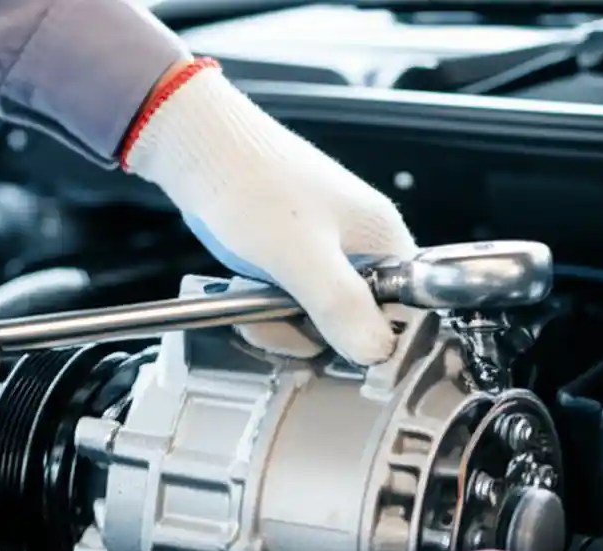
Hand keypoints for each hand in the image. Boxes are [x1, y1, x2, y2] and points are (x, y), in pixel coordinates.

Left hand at [122, 59, 417, 365]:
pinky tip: (243, 294)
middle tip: (273, 315)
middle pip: (356, 322)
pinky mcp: (291, 253)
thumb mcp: (299, 254)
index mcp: (383, 238)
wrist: (196, 144)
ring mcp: (325, 248)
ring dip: (278, 321)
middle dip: (309, 331)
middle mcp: (361, 244)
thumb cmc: (252, 184)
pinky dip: (264, 307)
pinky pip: (289, 300)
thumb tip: (379, 352)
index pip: (406, 310)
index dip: (372, 339)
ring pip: (316, 317)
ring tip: (250, 303)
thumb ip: (341, 305)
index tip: (331, 345)